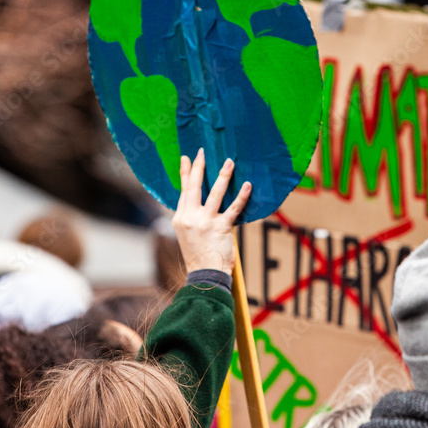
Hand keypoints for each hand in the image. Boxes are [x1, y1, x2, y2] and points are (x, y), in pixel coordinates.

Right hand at [172, 149, 251, 275]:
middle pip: (194, 187)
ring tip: (229, 162)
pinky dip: (241, 196)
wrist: (205, 275)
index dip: (185, 173)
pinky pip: (233, 208)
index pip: (183, 190)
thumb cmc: (199, 255)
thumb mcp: (186, 234)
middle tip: (203, 152)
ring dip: (222, 175)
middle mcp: (190, 217)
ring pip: (215, 193)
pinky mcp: (221, 228)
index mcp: (180, 217)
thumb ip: (189, 217)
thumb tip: (195, 201)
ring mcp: (205, 222)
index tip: (187, 158)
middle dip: (199, 167)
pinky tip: (247, 185)